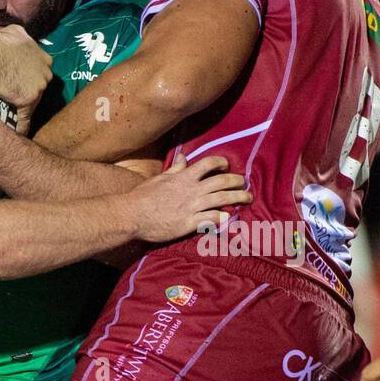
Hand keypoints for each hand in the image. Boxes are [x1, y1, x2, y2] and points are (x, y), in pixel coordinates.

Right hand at [0, 25, 52, 125]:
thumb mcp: (13, 32)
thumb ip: (20, 36)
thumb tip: (16, 34)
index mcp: (44, 56)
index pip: (40, 71)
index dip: (30, 78)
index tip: (22, 83)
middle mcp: (46, 71)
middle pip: (39, 87)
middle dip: (30, 93)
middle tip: (16, 100)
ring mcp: (39, 86)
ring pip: (33, 103)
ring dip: (24, 110)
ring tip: (15, 119)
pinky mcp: (28, 99)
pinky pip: (25, 118)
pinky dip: (22, 126)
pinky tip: (19, 134)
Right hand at [128, 154, 251, 242]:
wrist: (132, 215)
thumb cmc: (142, 196)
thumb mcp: (159, 178)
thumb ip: (175, 169)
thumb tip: (184, 157)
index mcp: (184, 177)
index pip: (209, 164)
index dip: (221, 163)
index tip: (227, 166)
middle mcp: (191, 190)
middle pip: (222, 182)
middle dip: (237, 182)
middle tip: (244, 184)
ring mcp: (191, 207)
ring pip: (222, 199)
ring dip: (238, 198)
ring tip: (247, 199)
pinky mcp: (189, 223)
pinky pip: (212, 219)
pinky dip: (223, 217)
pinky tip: (230, 217)